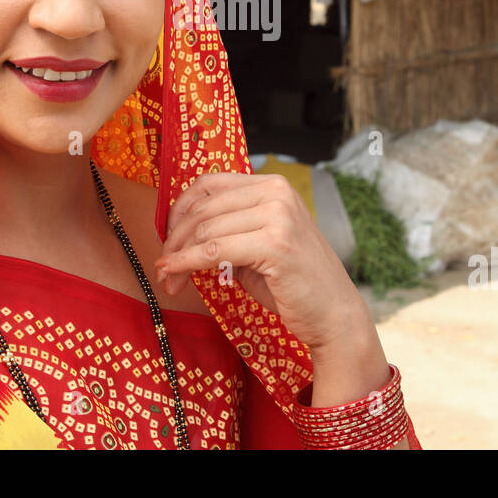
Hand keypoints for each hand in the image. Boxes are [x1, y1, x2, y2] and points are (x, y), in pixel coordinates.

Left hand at [155, 172, 374, 356]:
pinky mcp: (275, 244)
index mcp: (273, 185)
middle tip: (163, 265)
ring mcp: (279, 215)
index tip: (167, 235)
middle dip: (175, 238)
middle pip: (204, 208)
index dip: (180, 209)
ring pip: (206, 229)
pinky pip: (214, 250)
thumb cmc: (292, 282)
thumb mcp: (256, 244)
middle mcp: (277, 192)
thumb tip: (178, 232)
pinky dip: (187, 263)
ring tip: (169, 278)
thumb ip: (227, 229)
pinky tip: (174, 275)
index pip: (210, 184)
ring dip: (178, 256)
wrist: (334, 314)